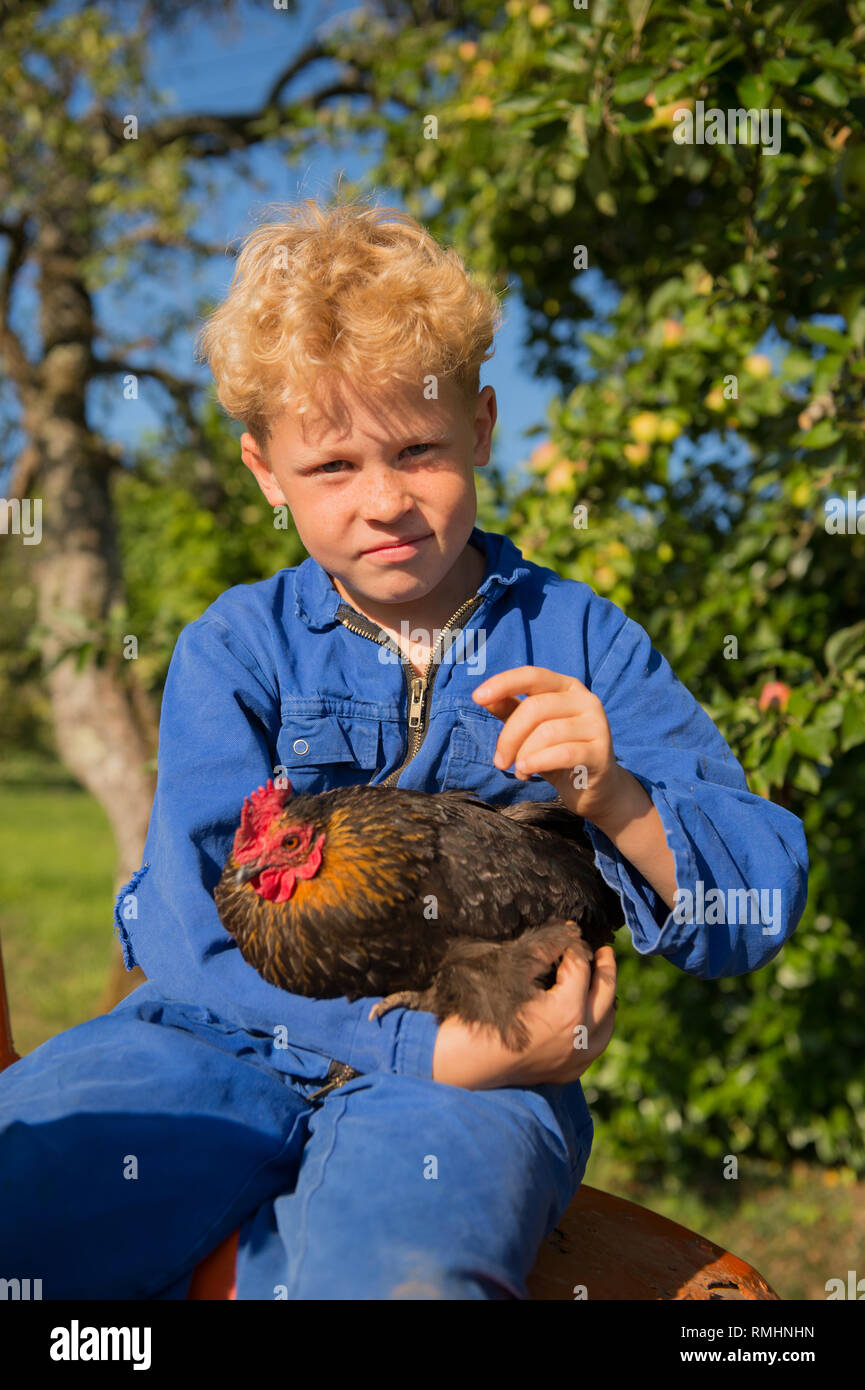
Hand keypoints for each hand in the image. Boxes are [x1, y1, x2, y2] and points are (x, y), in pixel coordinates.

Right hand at [432, 944, 616, 1089]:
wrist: (462, 1063)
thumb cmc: (481, 1015)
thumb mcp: (511, 974)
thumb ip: (543, 953)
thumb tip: (565, 933)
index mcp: (567, 1010)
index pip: (580, 966)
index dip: (574, 945)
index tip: (571, 932)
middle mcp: (578, 1037)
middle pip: (605, 994)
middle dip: (605, 968)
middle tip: (604, 950)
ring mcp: (574, 1059)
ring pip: (606, 1024)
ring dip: (606, 999)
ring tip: (601, 981)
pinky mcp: (566, 1073)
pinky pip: (594, 1047)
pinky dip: (597, 1027)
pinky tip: (590, 1015)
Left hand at [472, 665, 623, 825]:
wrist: (593, 789)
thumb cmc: (557, 753)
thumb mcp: (530, 730)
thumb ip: (510, 710)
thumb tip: (484, 697)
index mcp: (567, 687)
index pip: (533, 676)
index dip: (504, 683)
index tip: (477, 697)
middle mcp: (585, 700)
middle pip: (535, 707)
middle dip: (510, 736)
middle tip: (500, 761)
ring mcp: (597, 725)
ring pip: (548, 732)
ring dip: (524, 754)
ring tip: (520, 771)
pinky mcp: (601, 753)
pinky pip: (564, 753)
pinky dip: (538, 763)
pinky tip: (527, 773)